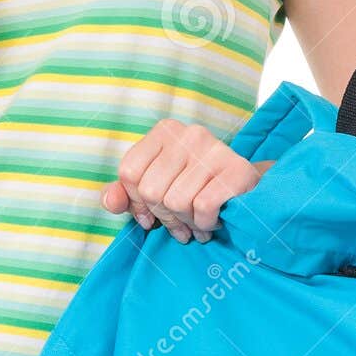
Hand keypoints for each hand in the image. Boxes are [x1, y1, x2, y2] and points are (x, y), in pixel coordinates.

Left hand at [99, 118, 273, 242]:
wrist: (245, 191)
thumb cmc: (194, 189)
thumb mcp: (155, 187)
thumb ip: (126, 193)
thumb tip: (110, 201)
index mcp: (164, 131)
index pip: (129, 172)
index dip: (136, 202)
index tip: (150, 215)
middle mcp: (188, 134)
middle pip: (152, 189)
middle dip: (164, 216)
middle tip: (179, 223)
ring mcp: (214, 149)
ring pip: (177, 201)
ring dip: (186, 222)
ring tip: (196, 222)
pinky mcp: (236, 170)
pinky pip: (203, 207)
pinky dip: (205, 223)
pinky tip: (211, 221)